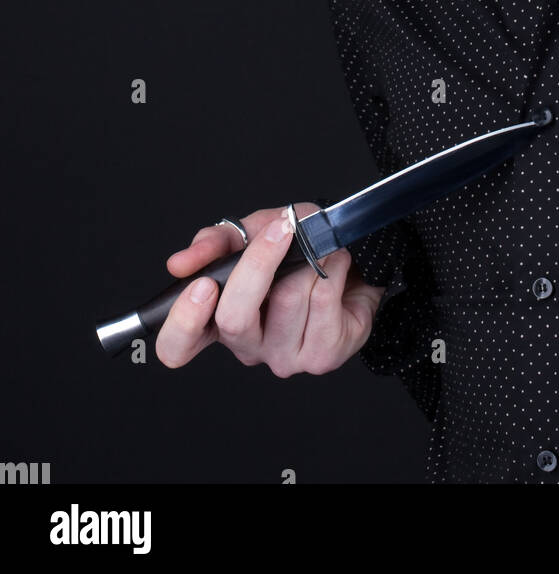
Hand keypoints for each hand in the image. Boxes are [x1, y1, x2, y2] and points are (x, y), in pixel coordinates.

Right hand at [154, 205, 385, 376]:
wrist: (351, 263)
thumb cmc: (297, 252)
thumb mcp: (253, 232)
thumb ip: (216, 242)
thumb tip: (180, 263)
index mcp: (218, 321)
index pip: (177, 347)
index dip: (183, 321)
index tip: (202, 285)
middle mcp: (247, 348)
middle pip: (235, 319)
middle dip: (258, 264)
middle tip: (279, 231)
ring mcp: (284, 357)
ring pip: (286, 299)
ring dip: (309, 258)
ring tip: (319, 249)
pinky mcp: (323, 356)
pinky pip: (322, 299)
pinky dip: (332, 266)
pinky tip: (336, 264)